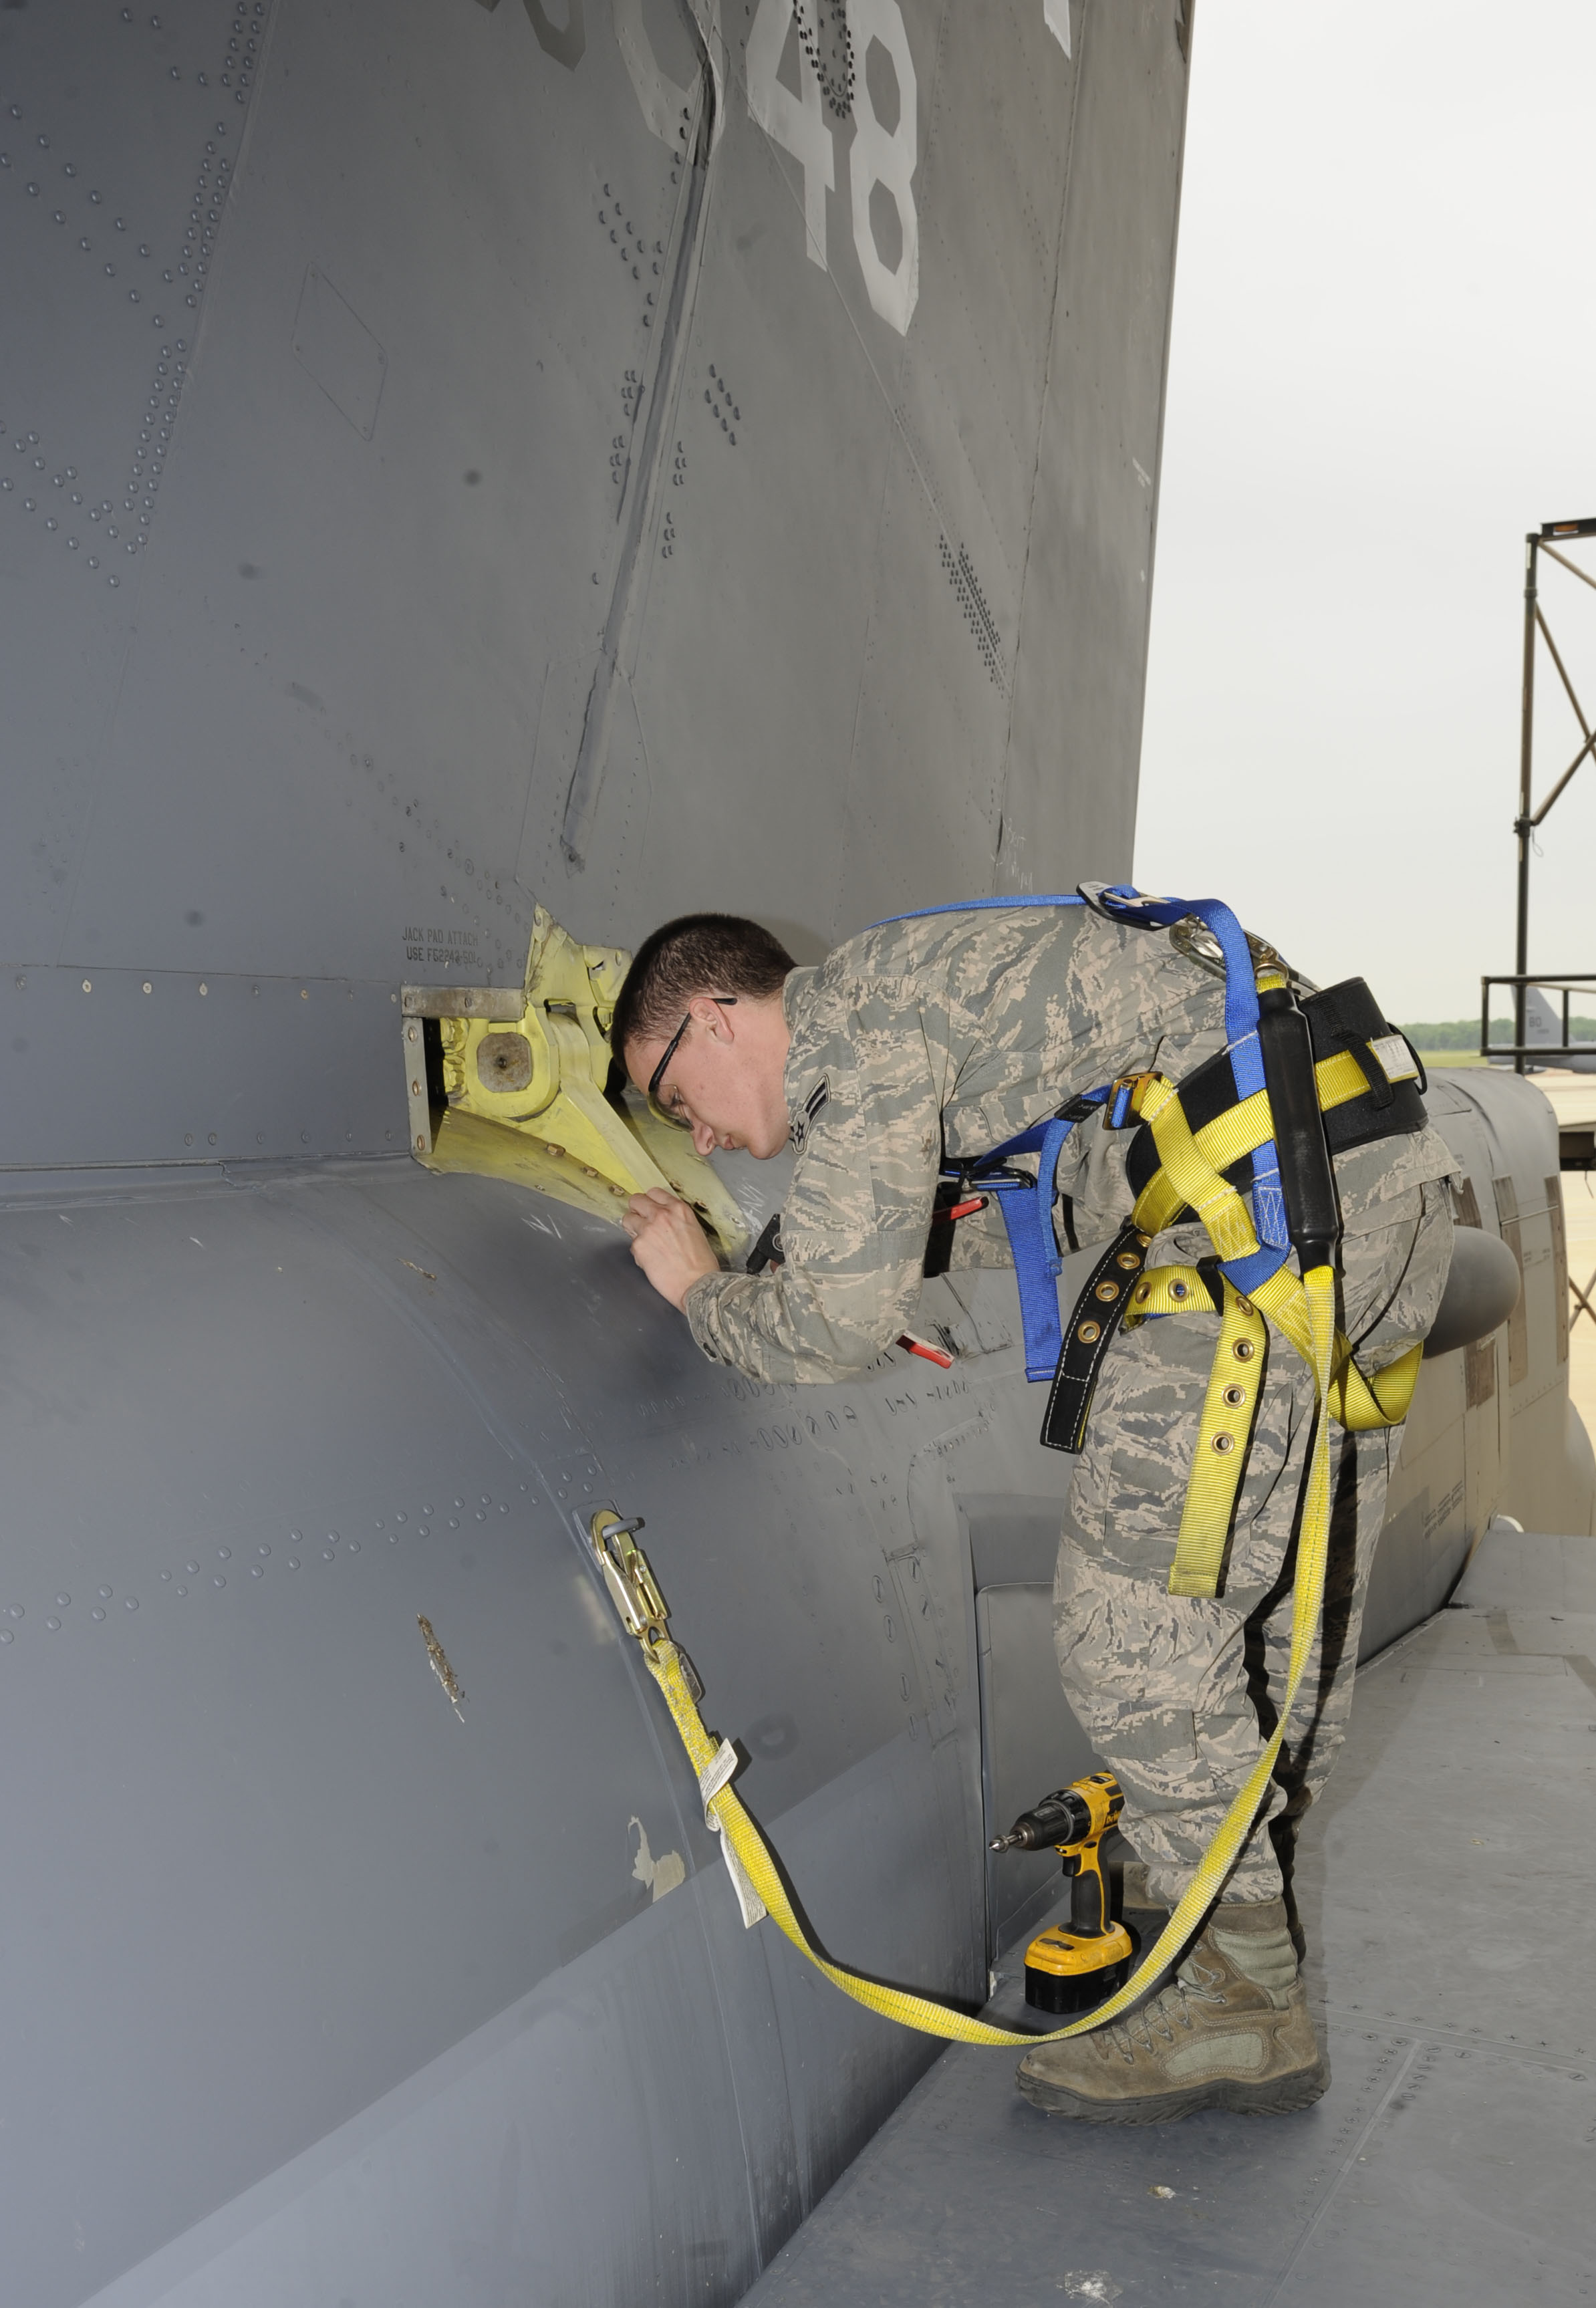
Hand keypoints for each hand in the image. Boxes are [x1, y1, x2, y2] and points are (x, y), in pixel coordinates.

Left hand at [622, 1188, 720, 1310]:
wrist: (697, 1284)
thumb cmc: (701, 1263)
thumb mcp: (694, 1229)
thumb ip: (676, 1220)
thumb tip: (661, 1221)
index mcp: (678, 1209)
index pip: (654, 1192)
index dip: (650, 1202)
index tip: (650, 1209)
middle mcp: (661, 1215)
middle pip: (636, 1200)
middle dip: (637, 1211)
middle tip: (641, 1223)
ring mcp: (648, 1230)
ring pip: (627, 1220)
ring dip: (633, 1230)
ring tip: (646, 1243)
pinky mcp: (638, 1246)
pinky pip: (632, 1244)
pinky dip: (639, 1252)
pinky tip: (652, 1261)